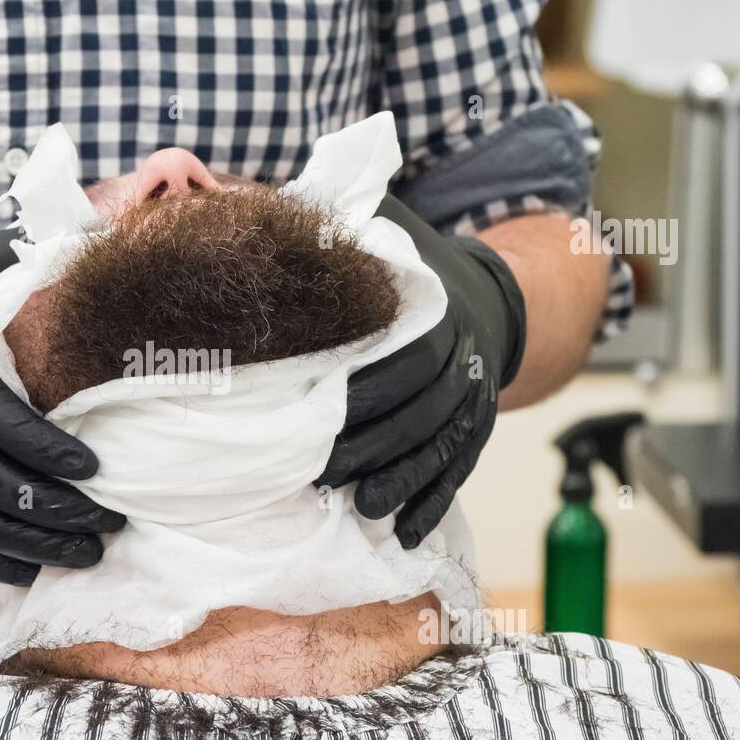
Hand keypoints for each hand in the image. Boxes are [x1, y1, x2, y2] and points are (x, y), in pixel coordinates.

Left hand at [318, 196, 524, 548]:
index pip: (398, 358)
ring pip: (438, 448)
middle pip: (417, 411)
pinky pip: (459, 474)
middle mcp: (461, 360)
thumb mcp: (386, 225)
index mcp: (435, 313)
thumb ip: (334, 219)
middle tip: (321, 473)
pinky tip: (402, 536)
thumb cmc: (415, 261)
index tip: (315, 411)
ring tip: (360, 508)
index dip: (360, 389)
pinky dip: (432, 506)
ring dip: (401, 481)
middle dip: (370, 445)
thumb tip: (247, 203)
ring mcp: (474, 401)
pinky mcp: (477, 433)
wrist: (492, 296)